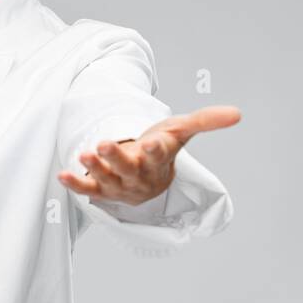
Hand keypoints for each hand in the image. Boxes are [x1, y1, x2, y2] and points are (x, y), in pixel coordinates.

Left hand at [57, 105, 240, 205]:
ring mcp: (119, 185)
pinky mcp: (101, 190)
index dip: (156, 150)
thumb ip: (206, 120)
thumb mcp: (181, 130)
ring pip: (107, 179)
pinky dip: (76, 183)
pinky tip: (63, 174)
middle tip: (103, 144)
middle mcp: (138, 175)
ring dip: (95, 168)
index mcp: (158, 160)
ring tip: (84, 154)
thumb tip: (238, 113)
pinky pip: (88, 189)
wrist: (149, 176)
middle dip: (116, 157)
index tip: (153, 142)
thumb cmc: (163, 147)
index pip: (158, 155)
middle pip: (128, 168)